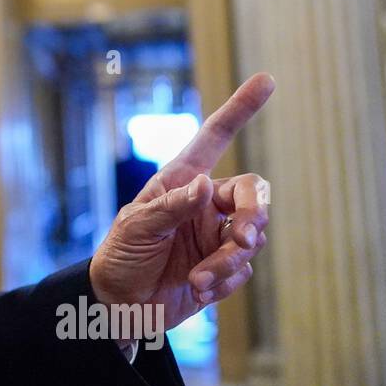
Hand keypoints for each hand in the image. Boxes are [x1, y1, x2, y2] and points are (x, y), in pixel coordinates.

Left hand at [89, 72, 275, 331]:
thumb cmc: (120, 255)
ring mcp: (216, 235)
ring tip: (199, 279)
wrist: (119, 306)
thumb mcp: (136, 228)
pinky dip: (224, 281)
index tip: (266, 80)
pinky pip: (243, 271)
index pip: (215, 138)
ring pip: (251, 238)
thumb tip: (205, 185)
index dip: (240, 109)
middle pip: (252, 195)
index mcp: (181, 181)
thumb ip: (172, 207)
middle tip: (241, 239)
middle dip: (252, 216)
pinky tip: (197, 290)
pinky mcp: (222, 267)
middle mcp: (205, 203)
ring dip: (229, 260)